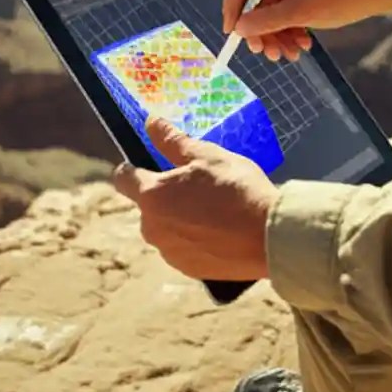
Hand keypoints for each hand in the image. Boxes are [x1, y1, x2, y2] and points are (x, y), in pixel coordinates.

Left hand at [111, 117, 277, 280]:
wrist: (269, 238)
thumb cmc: (237, 190)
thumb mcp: (207, 156)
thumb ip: (173, 141)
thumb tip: (151, 122)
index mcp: (152, 195)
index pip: (123, 178)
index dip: (133, 169)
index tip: (149, 165)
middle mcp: (152, 227)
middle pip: (148, 205)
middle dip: (166, 195)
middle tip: (198, 186)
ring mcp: (169, 252)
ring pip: (166, 228)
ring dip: (180, 219)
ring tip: (213, 210)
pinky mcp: (189, 269)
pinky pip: (183, 248)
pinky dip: (195, 240)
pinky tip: (220, 232)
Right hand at [223, 0, 391, 61]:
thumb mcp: (303, 11)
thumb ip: (268, 20)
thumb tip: (240, 29)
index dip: (233, 3)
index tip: (234, 30)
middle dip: (258, 28)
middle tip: (262, 52)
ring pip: (270, 11)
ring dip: (275, 35)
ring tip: (287, 55)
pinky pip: (285, 14)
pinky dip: (289, 31)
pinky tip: (301, 46)